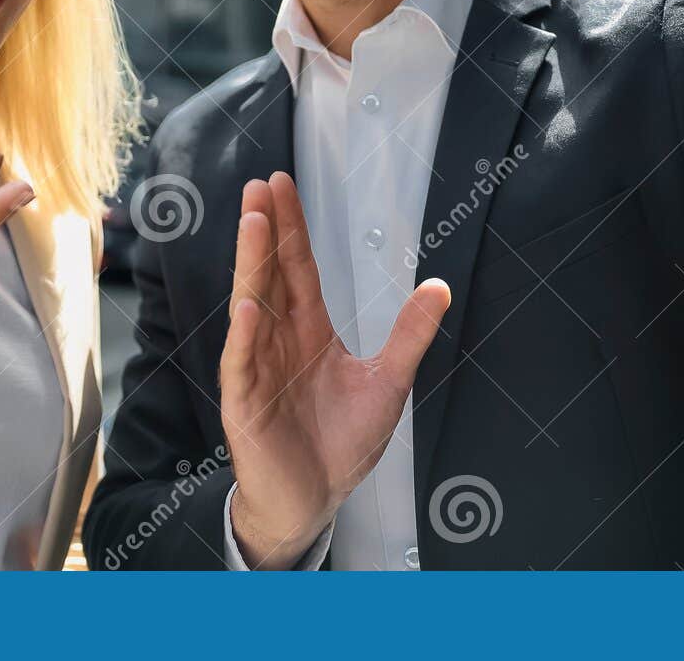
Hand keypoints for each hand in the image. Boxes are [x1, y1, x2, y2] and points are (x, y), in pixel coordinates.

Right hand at [220, 172, 450, 567]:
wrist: (314, 499)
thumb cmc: (340, 441)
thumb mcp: (388, 382)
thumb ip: (410, 335)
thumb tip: (439, 287)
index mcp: (309, 330)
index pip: (297, 267)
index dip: (291, 227)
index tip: (281, 183)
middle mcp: (277, 340)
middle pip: (270, 275)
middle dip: (265, 231)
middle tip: (260, 186)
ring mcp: (257, 368)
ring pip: (252, 308)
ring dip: (251, 267)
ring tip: (253, 224)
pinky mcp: (246, 404)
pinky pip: (243, 365)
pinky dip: (245, 337)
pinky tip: (248, 308)